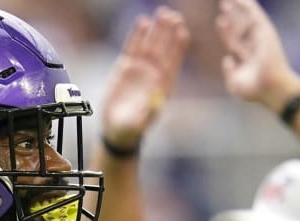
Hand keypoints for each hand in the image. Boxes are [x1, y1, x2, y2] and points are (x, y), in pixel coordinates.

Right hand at [99, 7, 190, 152]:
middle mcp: (154, 74)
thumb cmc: (130, 129)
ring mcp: (140, 68)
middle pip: (163, 49)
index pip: (173, 62)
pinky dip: (137, 34)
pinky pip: (133, 47)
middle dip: (169, 32)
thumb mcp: (137, 125)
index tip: (182, 31)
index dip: (178, 47)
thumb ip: (146, 114)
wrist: (117, 128)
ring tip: (162, 12)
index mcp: (162, 86)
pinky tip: (142, 21)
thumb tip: (154, 104)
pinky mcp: (126, 66)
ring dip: (156, 29)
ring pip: (150, 44)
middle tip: (173, 15)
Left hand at [216, 0, 299, 111]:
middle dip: (232, 16)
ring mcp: (260, 38)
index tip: (220, 20)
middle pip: (240, 28)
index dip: (226, 31)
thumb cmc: (255, 90)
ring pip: (247, 19)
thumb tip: (226, 58)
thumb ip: (229, 72)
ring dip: (239, 8)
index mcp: (247, 57)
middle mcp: (254, 46)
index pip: (234, 40)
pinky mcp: (265, 32)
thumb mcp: (235, 83)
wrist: (271, 88)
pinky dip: (248, 6)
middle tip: (223, 4)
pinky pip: (255, 15)